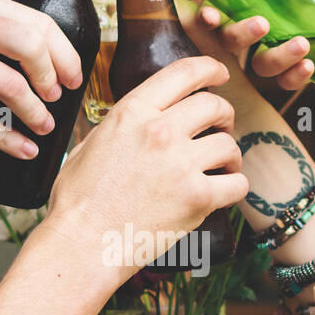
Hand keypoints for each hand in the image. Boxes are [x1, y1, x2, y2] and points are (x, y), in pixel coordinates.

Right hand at [0, 0, 83, 157]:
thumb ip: (2, 37)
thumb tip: (56, 67)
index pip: (39, 23)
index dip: (65, 54)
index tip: (73, 79)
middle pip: (30, 44)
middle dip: (51, 77)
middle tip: (56, 98)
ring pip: (10, 84)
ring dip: (34, 112)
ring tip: (44, 126)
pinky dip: (8, 138)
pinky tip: (24, 149)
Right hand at [42, 56, 247, 278]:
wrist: (82, 245)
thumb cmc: (77, 203)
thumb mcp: (89, 146)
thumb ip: (119, 127)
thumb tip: (134, 122)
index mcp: (132, 113)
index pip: (183, 72)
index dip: (209, 69)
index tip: (220, 73)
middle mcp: (160, 131)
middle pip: (214, 105)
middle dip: (224, 114)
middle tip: (223, 127)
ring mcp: (181, 164)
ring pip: (229, 144)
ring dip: (230, 154)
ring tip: (223, 166)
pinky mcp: (198, 197)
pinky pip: (237, 183)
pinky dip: (235, 186)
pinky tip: (224, 190)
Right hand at [194, 0, 314, 91]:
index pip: (222, 5)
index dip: (207, 12)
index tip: (208, 13)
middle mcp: (266, 24)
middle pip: (230, 39)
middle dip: (236, 35)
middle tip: (261, 24)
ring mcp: (283, 49)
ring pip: (259, 65)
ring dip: (275, 57)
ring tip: (303, 44)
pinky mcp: (303, 69)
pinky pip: (287, 82)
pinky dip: (295, 76)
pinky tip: (310, 65)